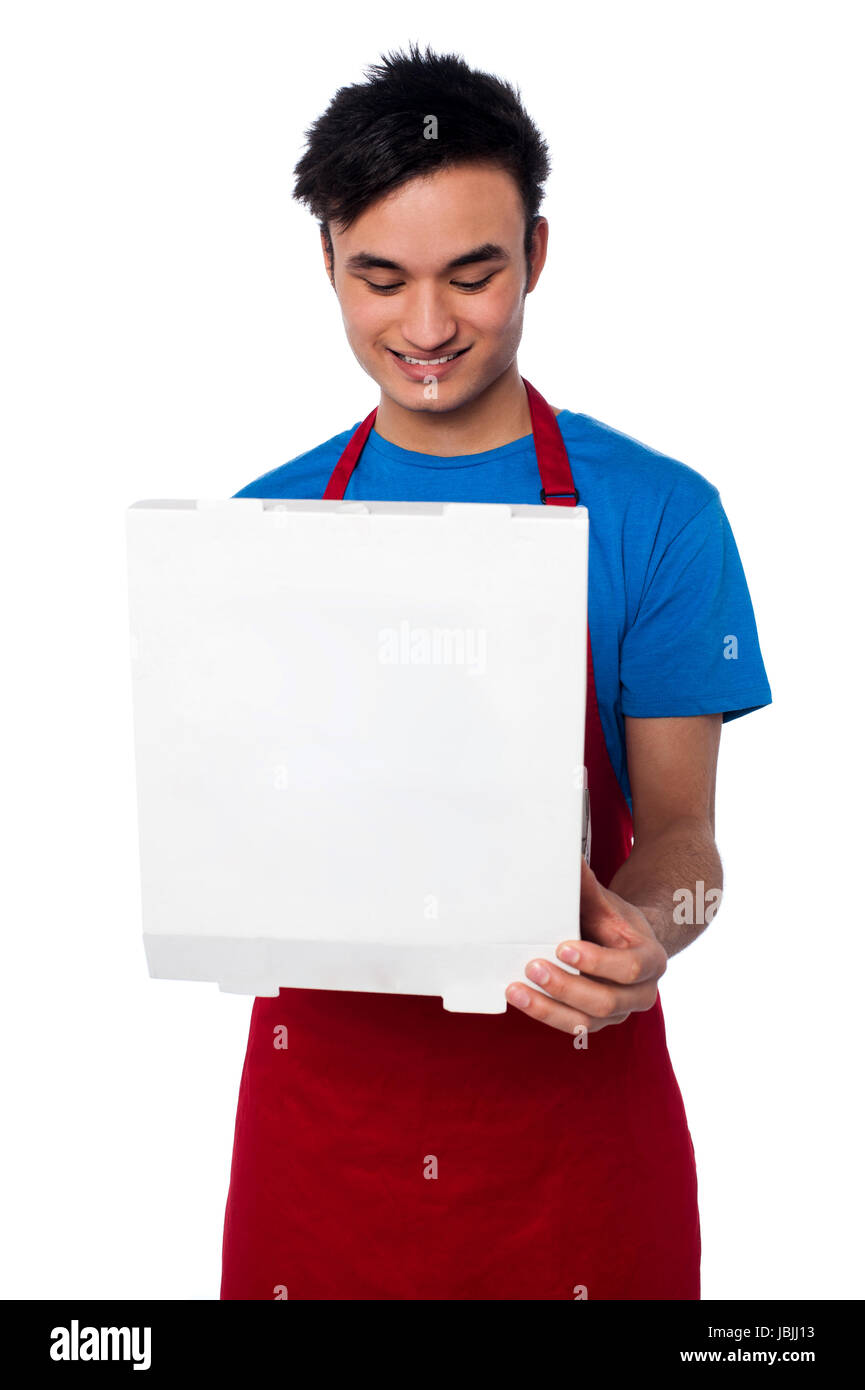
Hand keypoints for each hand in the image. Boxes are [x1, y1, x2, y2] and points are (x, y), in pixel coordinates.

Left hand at [505, 857, 667, 1035]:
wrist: (625, 944)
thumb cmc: (614, 922)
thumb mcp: (606, 903)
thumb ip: (587, 887)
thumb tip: (566, 858)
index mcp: (651, 961)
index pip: (628, 968)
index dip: (596, 962)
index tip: (562, 947)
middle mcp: (641, 993)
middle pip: (606, 1001)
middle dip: (566, 987)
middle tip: (533, 967)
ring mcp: (620, 1013)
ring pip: (586, 1022)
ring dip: (548, 1007)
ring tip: (516, 990)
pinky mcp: (597, 1022)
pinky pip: (571, 1026)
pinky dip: (545, 1014)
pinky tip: (522, 998)